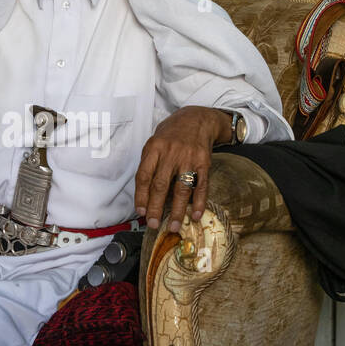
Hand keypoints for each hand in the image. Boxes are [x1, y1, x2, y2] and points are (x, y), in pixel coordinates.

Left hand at [134, 107, 231, 233]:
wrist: (197, 119)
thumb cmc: (171, 135)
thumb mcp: (154, 143)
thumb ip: (149, 165)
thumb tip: (144, 195)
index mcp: (154, 148)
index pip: (144, 176)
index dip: (141, 196)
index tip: (141, 212)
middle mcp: (171, 153)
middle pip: (161, 185)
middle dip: (156, 208)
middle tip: (154, 224)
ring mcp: (189, 158)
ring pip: (181, 188)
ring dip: (177, 210)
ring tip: (174, 226)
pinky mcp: (204, 162)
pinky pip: (202, 185)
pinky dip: (199, 202)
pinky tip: (195, 215)